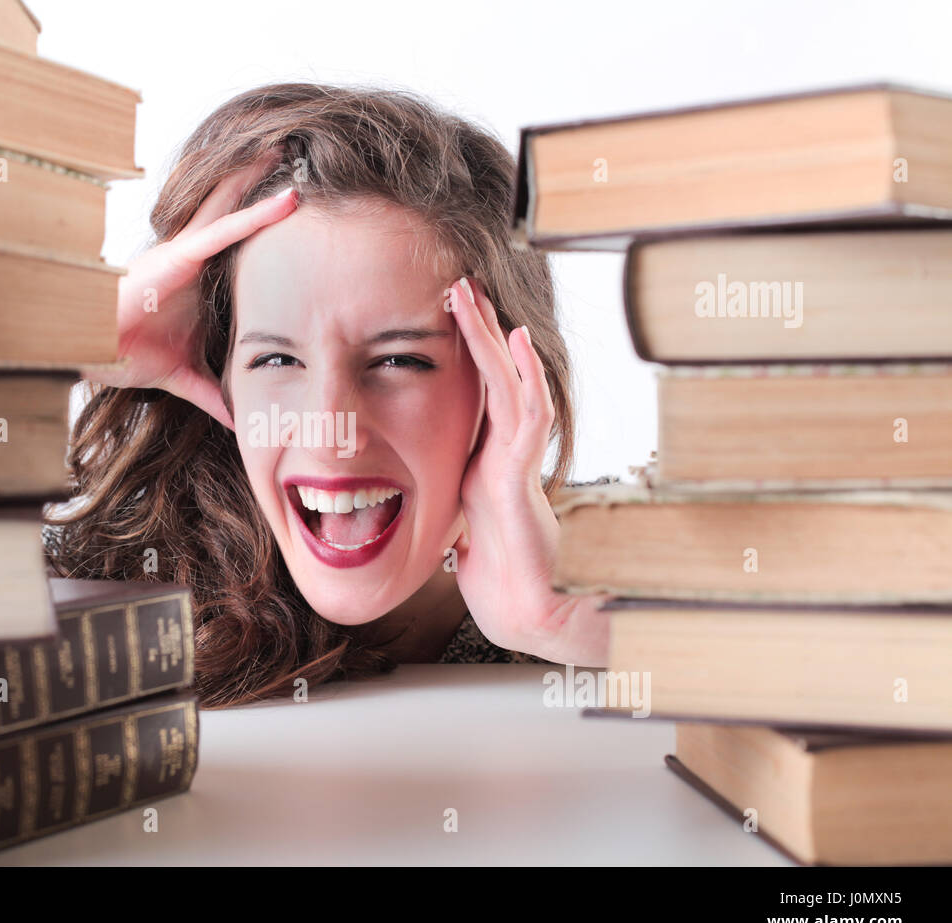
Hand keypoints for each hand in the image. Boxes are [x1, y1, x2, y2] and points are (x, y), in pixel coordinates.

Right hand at [81, 148, 298, 429]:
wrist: (87, 349)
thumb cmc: (125, 352)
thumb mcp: (183, 376)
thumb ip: (212, 392)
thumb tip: (237, 419)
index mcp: (194, 276)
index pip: (232, 237)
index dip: (257, 216)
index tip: (289, 199)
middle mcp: (190, 256)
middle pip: (230, 208)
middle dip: (255, 179)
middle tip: (285, 148)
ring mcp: (184, 252)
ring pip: (230, 205)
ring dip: (258, 177)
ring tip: (286, 147)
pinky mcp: (179, 257)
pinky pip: (225, 231)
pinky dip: (257, 215)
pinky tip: (287, 200)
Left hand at [448, 276, 608, 664]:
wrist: (521, 608)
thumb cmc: (495, 575)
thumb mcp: (460, 525)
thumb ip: (454, 502)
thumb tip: (428, 499)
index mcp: (485, 457)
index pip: (478, 391)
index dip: (467, 352)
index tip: (449, 313)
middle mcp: (502, 449)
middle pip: (493, 375)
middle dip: (477, 329)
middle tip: (460, 283)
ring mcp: (515, 457)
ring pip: (507, 383)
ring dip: (488, 338)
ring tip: (472, 295)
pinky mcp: (520, 472)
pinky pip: (525, 414)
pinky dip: (523, 375)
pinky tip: (517, 341)